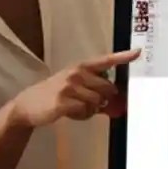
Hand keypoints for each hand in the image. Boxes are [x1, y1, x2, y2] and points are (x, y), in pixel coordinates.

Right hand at [10, 49, 140, 127]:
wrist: (28, 104)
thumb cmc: (56, 94)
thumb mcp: (75, 86)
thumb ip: (96, 90)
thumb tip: (118, 103)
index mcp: (81, 67)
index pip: (106, 60)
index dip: (123, 56)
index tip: (138, 52)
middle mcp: (76, 73)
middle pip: (108, 88)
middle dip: (103, 99)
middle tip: (87, 102)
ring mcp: (69, 86)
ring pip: (98, 102)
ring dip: (91, 110)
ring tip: (75, 107)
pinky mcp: (63, 101)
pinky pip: (86, 112)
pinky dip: (82, 116)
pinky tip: (70, 113)